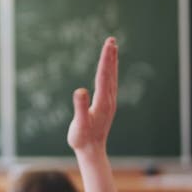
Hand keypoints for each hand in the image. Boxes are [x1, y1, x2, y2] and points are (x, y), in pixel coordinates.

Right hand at [67, 37, 117, 154]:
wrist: (92, 151)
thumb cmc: (82, 139)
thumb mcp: (79, 124)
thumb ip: (80, 107)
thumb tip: (80, 90)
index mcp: (102, 102)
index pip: (104, 76)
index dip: (105, 59)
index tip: (108, 45)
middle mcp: (109, 100)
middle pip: (110, 74)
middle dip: (110, 56)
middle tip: (111, 40)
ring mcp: (109, 102)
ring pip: (112, 78)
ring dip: (112, 62)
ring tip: (112, 48)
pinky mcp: (107, 105)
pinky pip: (110, 83)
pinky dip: (110, 72)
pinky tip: (109, 69)